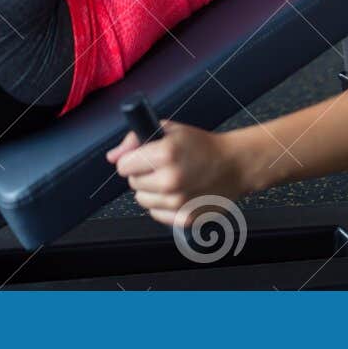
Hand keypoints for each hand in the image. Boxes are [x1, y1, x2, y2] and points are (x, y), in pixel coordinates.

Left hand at [106, 121, 256, 226]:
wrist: (234, 165)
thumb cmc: (202, 145)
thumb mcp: (169, 130)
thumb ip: (135, 139)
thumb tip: (112, 157)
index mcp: (165, 153)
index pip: (124, 166)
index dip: (131, 160)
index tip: (141, 158)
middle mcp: (170, 179)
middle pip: (133, 183)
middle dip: (142, 174)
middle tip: (161, 167)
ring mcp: (178, 201)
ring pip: (142, 200)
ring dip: (151, 190)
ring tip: (170, 179)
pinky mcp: (186, 218)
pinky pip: (157, 214)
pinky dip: (163, 206)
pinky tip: (177, 192)